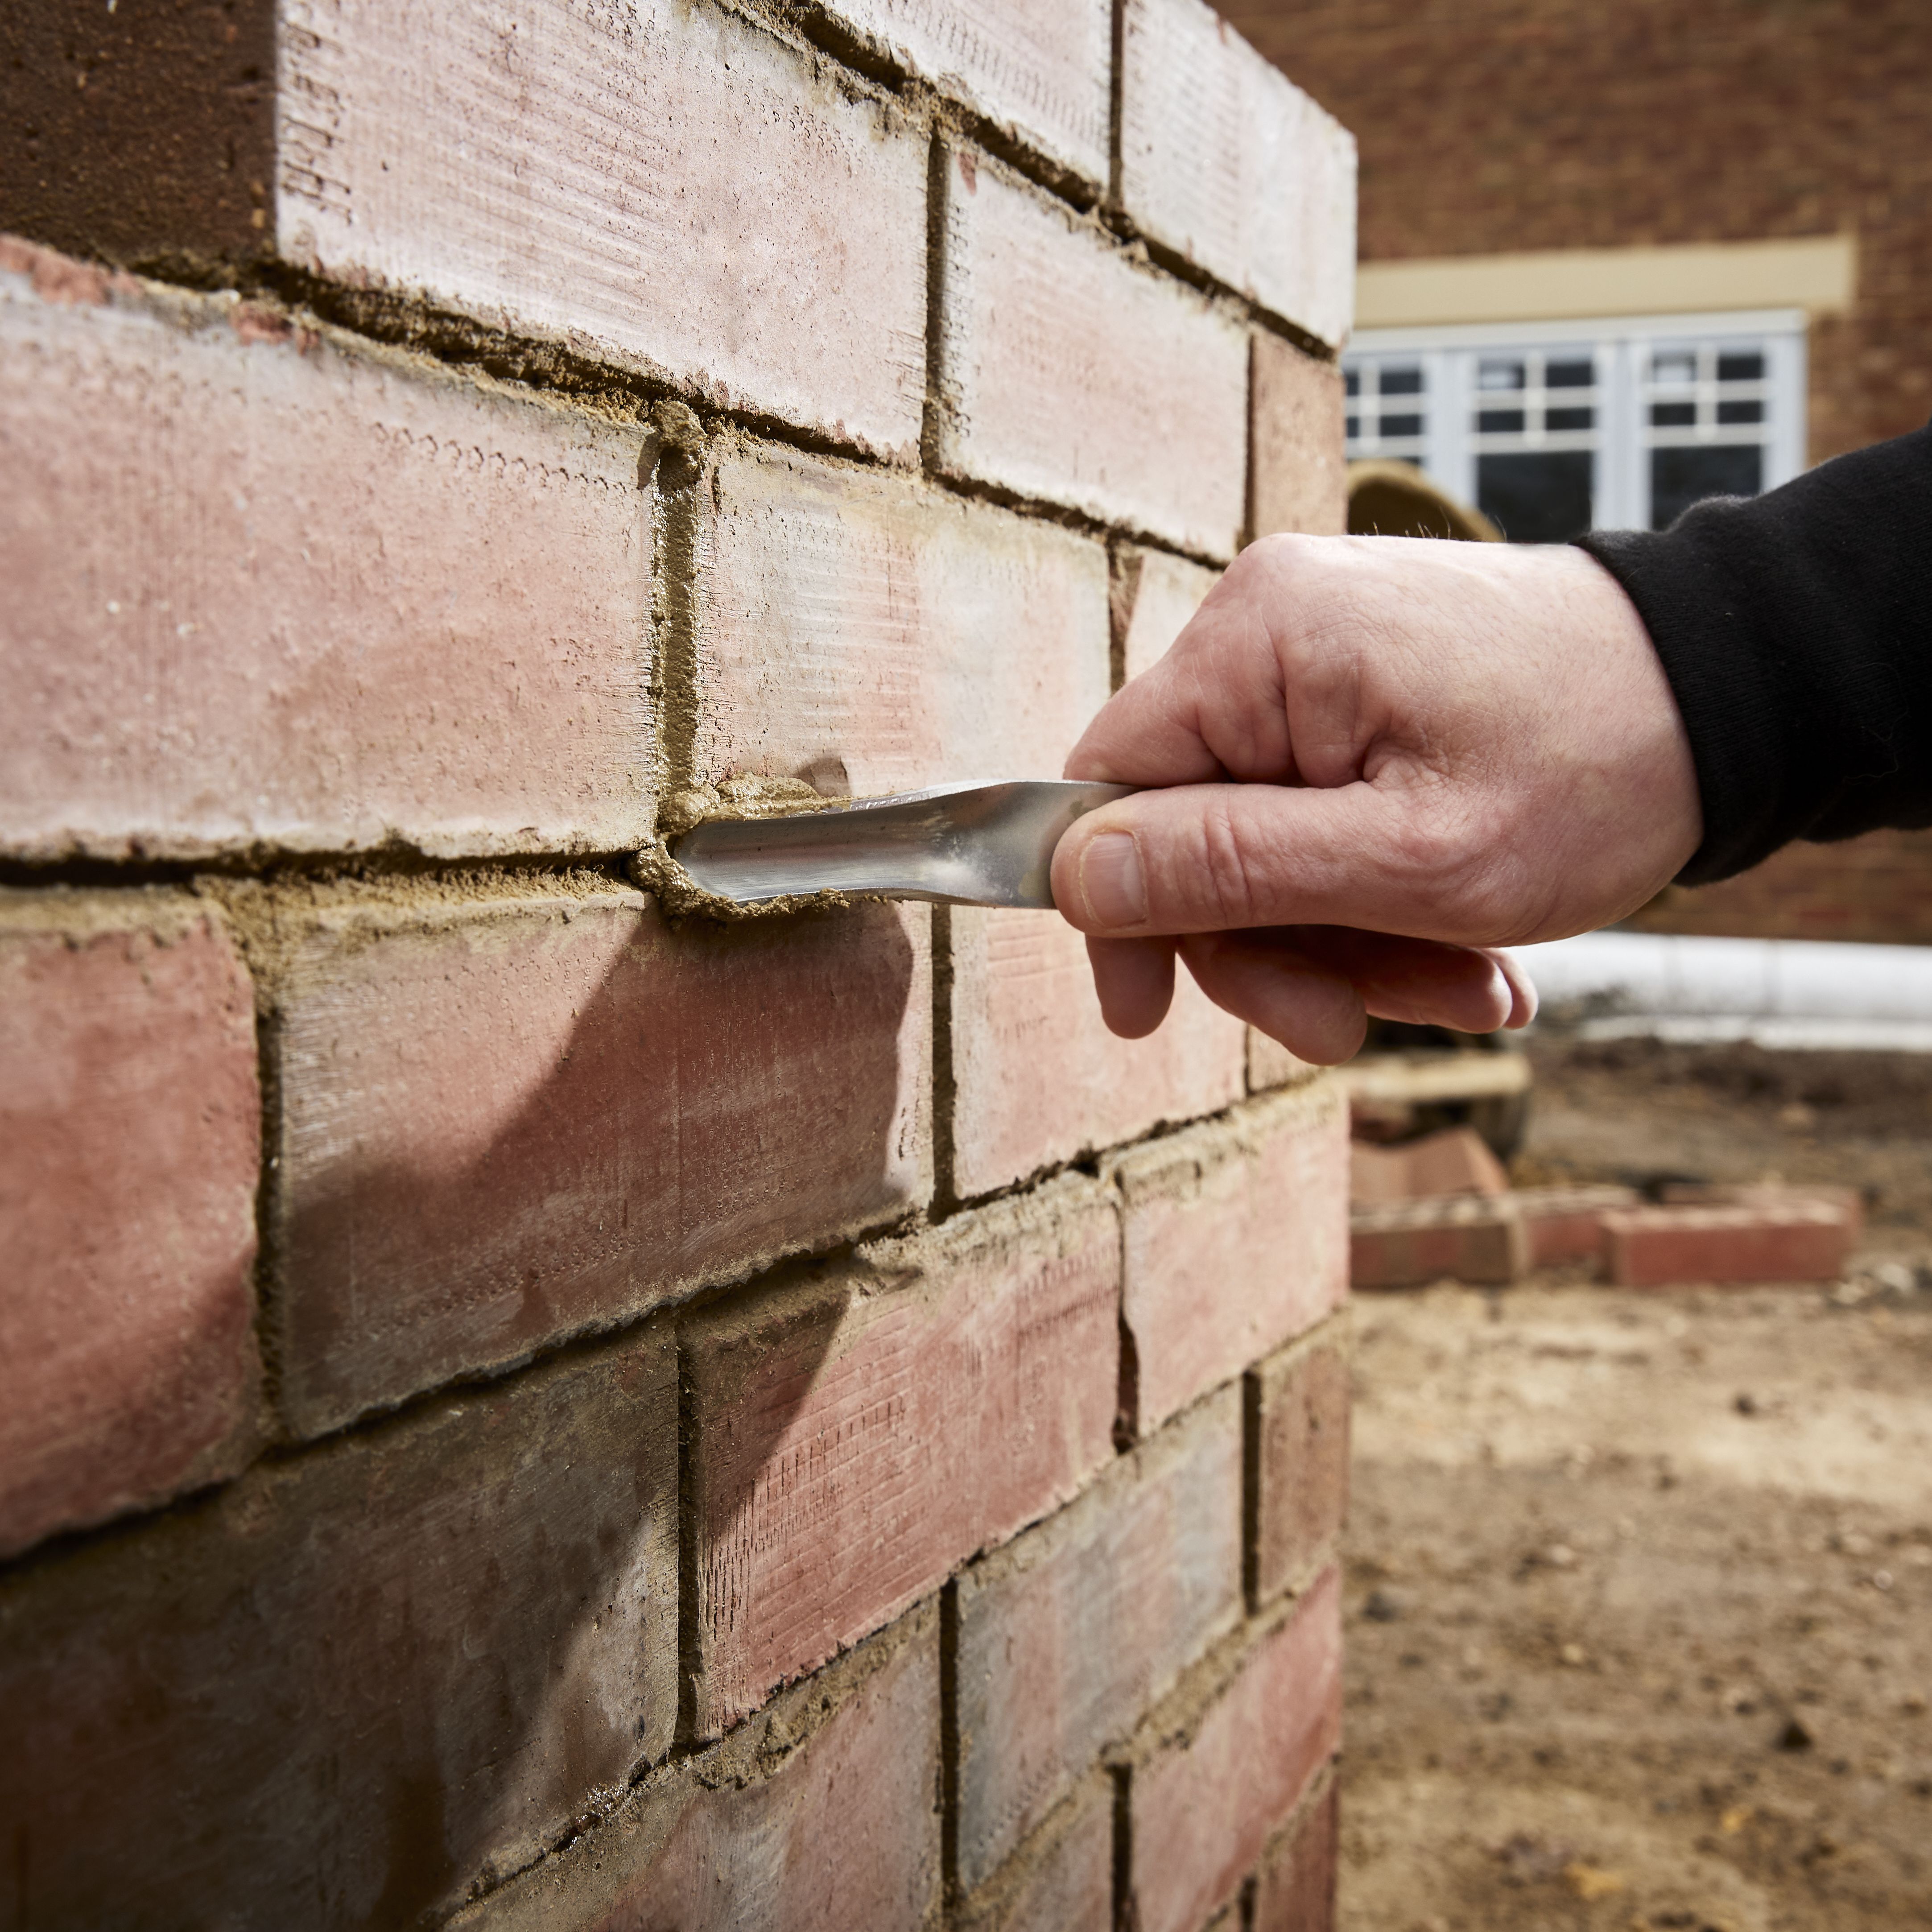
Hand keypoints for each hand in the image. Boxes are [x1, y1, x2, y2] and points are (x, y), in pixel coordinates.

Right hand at [1050, 534, 1702, 1063]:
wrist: (1738, 693)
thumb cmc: (1597, 770)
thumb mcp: (1409, 860)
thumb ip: (1231, 869)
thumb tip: (1075, 880)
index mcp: (1258, 645)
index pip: (1106, 789)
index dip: (1120, 913)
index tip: (1147, 1017)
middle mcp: (1271, 629)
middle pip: (1193, 831)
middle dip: (1280, 950)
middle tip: (1365, 1024)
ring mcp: (1321, 654)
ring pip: (1268, 841)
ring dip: (1351, 941)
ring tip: (1467, 988)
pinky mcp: (1367, 684)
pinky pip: (1326, 814)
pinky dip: (1383, 897)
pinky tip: (1469, 948)